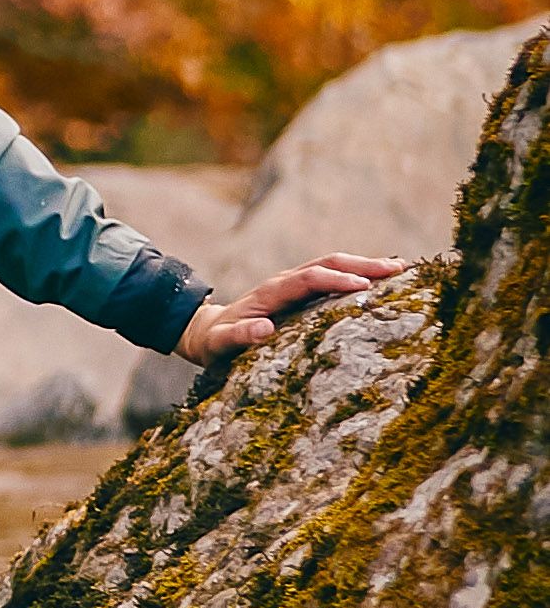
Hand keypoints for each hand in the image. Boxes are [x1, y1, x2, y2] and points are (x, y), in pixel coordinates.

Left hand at [174, 253, 408, 365]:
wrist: (207, 330)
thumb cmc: (216, 341)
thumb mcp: (221, 343)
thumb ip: (239, 336)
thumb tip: (265, 330)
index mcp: (270, 293)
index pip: (308, 279)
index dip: (336, 280)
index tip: (365, 286)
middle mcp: (283, 282)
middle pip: (327, 264)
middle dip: (362, 264)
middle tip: (398, 269)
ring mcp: (292, 283)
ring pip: (332, 265)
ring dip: (364, 264)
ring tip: (400, 268)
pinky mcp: (300, 289)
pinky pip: (332, 275)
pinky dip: (357, 273)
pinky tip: (381, 279)